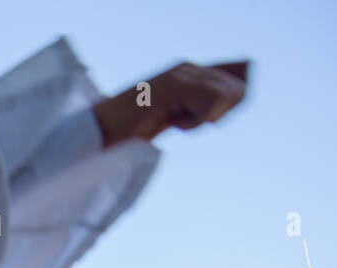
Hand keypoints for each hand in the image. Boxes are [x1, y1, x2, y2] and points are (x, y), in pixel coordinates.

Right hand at [94, 61, 248, 147]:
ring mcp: (181, 75)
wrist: (98, 132)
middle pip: (238, 89)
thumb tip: (233, 100)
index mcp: (189, 71)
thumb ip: (198, 105)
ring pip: (226, 97)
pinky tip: (170, 121)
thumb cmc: (131, 131)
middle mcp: (188, 67)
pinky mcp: (175, 87)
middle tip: (182, 120)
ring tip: (173, 120)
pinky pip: (210, 107)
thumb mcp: (173, 115)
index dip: (228, 105)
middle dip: (217, 113)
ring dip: (203, 118)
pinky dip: (194, 123)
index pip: (236, 81)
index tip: (197, 118)